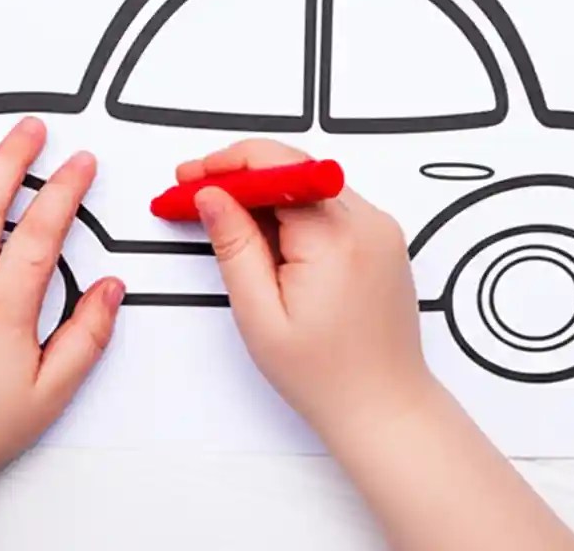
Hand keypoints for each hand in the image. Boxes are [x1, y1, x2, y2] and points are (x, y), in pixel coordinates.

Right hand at [177, 140, 435, 445]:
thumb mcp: (261, 315)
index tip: (189, 179)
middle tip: (193, 196)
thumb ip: (234, 246)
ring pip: (308, 185)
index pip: (273, 166)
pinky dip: (293, 211)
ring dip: (263, 194)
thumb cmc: (329, 378)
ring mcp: (379, 229)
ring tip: (225, 224)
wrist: (385, 408)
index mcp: (335, 239)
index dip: (223, 166)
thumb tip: (212, 197)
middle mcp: (366, 223)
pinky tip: (266, 239)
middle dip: (237, 176)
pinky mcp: (381, 240)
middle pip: (291, 168)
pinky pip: (329, 206)